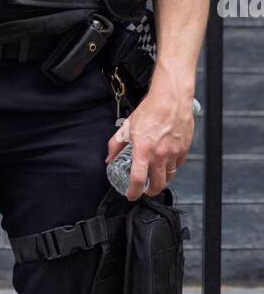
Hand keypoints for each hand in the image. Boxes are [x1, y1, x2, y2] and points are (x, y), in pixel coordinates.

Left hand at [105, 79, 195, 199]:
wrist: (171, 99)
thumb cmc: (151, 110)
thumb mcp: (127, 127)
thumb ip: (116, 145)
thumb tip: (110, 157)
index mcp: (143, 150)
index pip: (138, 180)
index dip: (133, 192)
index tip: (131, 195)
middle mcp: (159, 154)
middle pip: (157, 184)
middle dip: (150, 191)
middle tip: (145, 189)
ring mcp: (173, 153)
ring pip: (169, 176)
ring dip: (162, 180)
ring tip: (156, 178)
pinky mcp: (184, 149)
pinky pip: (178, 165)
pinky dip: (171, 168)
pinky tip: (166, 164)